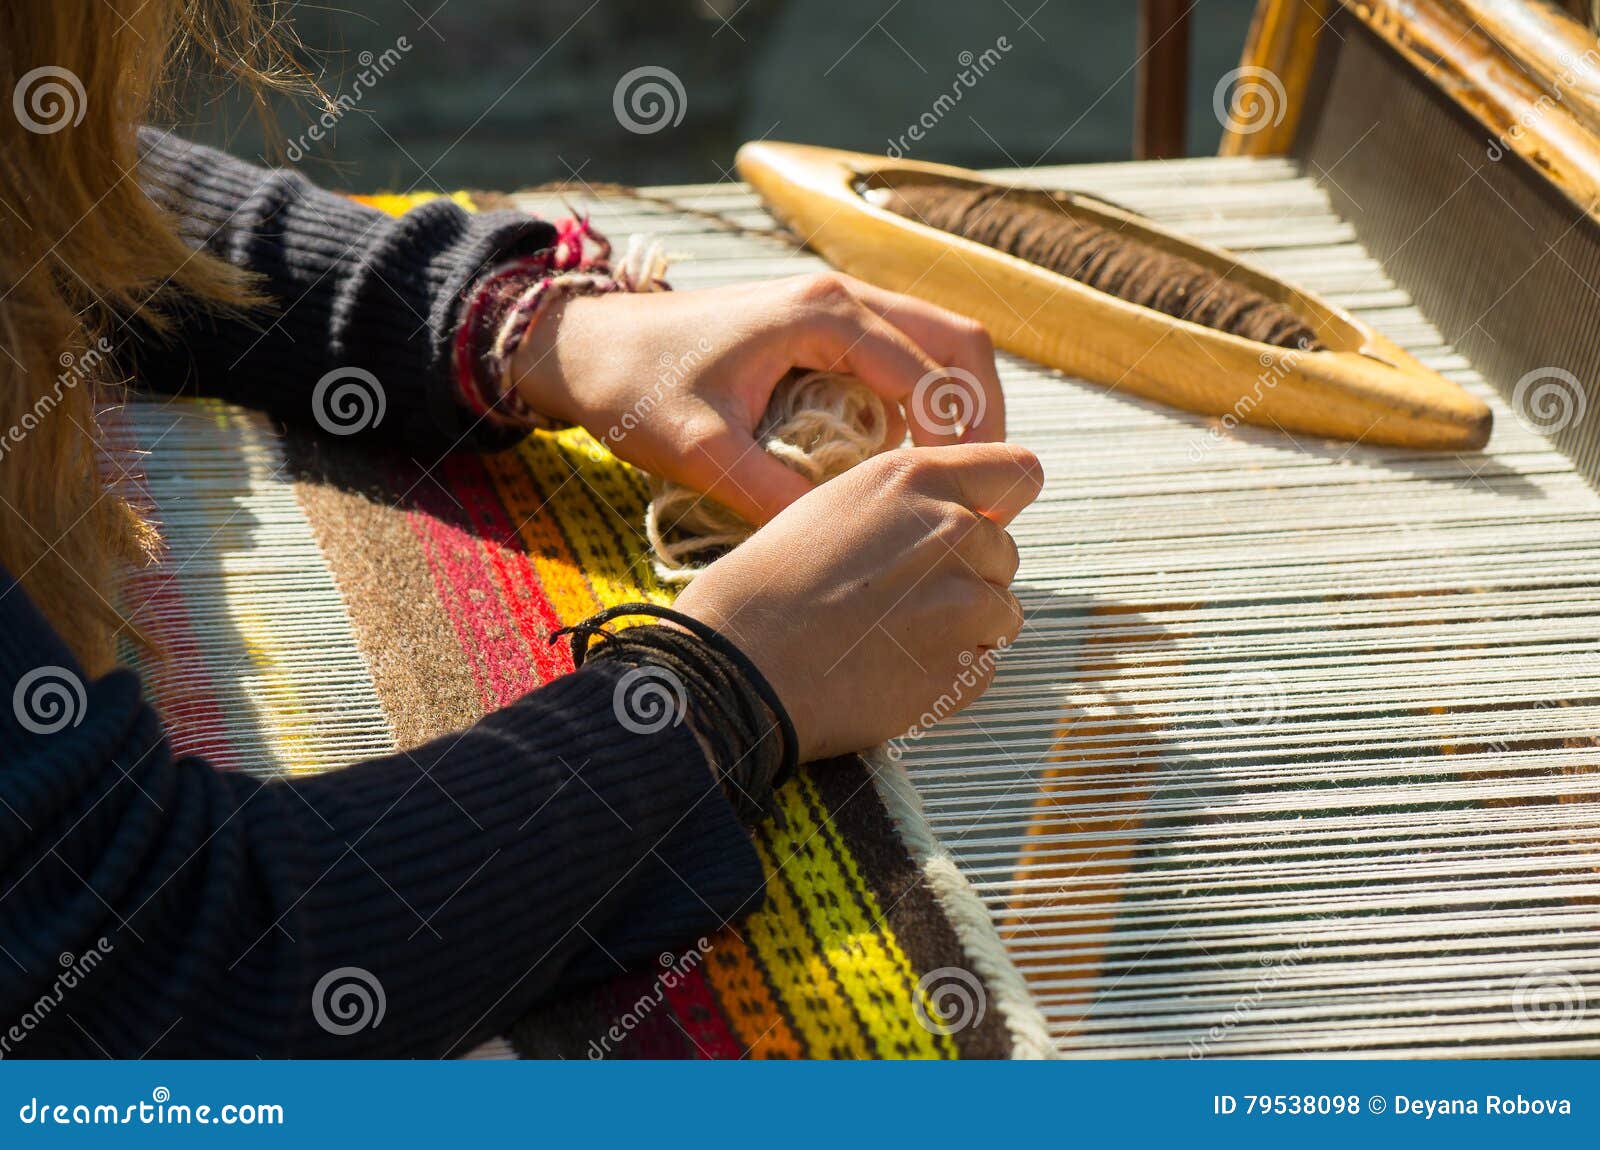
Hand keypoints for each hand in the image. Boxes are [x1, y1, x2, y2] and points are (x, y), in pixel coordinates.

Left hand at [511, 272, 1004, 525]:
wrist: (587, 345)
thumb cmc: (636, 387)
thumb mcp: (699, 451)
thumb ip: (770, 494)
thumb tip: (839, 540)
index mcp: (824, 314)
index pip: (929, 374)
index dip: (956, 441)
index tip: (958, 503)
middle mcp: (842, 297)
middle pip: (958, 343)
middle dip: (981, 415)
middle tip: (979, 487)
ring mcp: (836, 307)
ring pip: (937, 344)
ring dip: (956, 406)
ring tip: (951, 479)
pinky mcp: (825, 328)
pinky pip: (901, 357)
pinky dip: (921, 402)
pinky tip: (903, 460)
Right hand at [673, 442, 1041, 760]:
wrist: (739, 667)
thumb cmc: (765, 587)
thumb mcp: (831, 509)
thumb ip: (905, 506)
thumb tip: (961, 516)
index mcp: (915, 480)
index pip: (1019, 472)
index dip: (1000, 502)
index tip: (984, 520)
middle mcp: (953, 530)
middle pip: (1005, 552)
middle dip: (969, 576)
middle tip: (901, 601)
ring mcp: (965, 602)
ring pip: (1002, 613)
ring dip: (966, 629)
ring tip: (895, 641)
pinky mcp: (963, 669)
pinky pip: (983, 670)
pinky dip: (950, 678)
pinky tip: (892, 675)